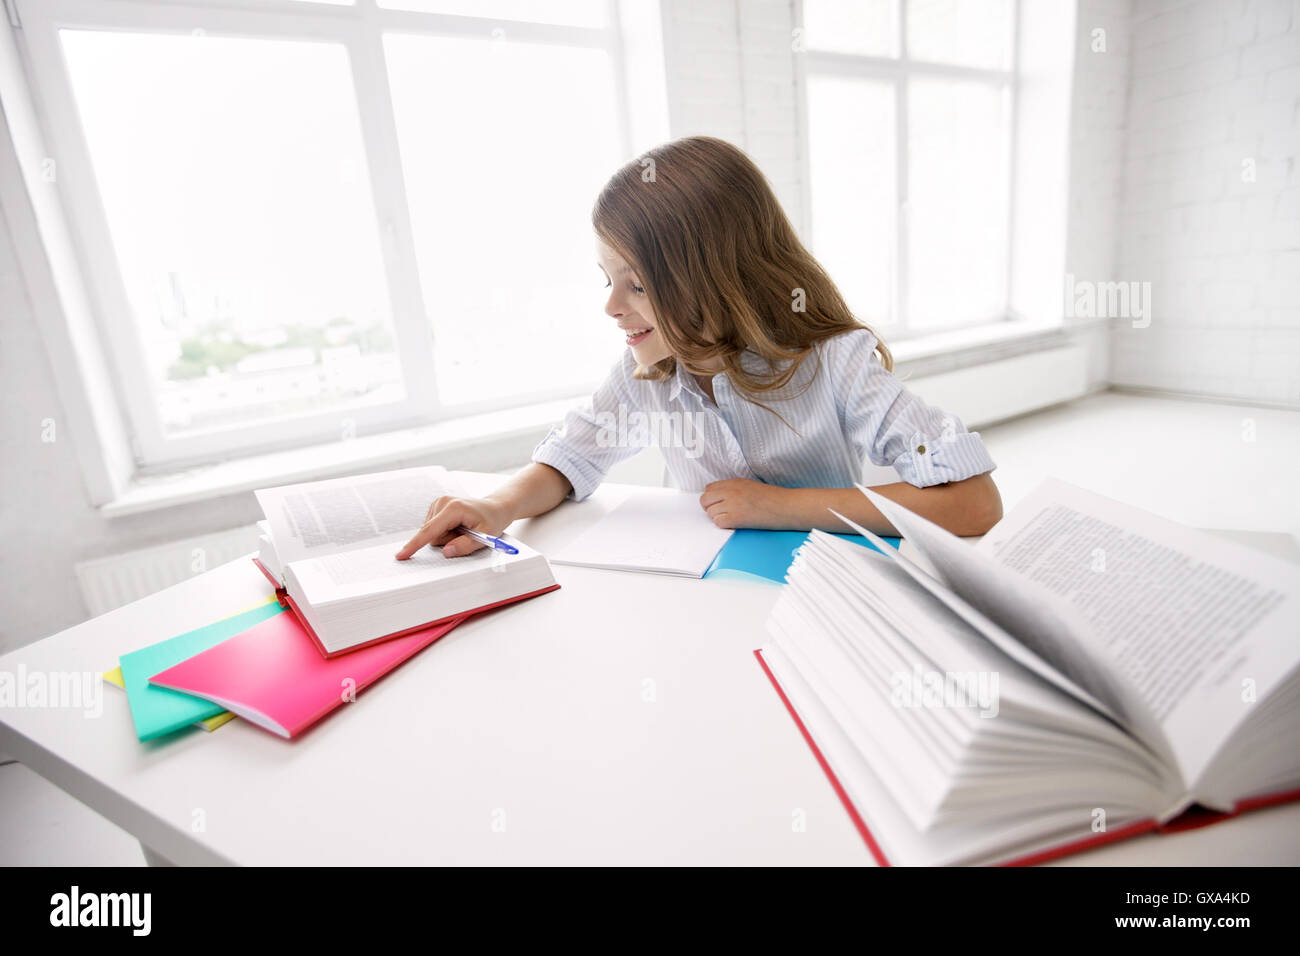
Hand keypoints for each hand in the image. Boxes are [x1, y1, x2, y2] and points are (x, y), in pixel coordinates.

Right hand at [394, 495, 510, 559]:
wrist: (495, 508)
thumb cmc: (492, 521)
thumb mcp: (486, 537)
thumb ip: (465, 546)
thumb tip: (446, 552)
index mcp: (453, 508)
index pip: (430, 531)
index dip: (415, 545)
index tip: (402, 555)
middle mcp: (442, 502)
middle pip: (432, 535)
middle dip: (447, 541)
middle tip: (466, 535)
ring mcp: (438, 503)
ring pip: (432, 533)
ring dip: (447, 537)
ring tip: (463, 529)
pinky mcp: (436, 507)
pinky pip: (434, 529)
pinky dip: (445, 532)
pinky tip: (457, 526)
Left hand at [698, 478, 796, 529]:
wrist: (786, 506)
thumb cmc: (772, 498)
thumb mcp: (749, 486)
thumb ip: (733, 489)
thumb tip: (718, 498)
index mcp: (734, 482)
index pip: (708, 488)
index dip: (712, 498)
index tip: (719, 503)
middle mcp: (730, 491)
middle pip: (704, 500)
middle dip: (710, 508)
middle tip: (722, 513)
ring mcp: (732, 504)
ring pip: (710, 513)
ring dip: (718, 517)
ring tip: (733, 518)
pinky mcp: (736, 518)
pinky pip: (718, 522)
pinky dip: (724, 525)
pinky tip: (735, 523)